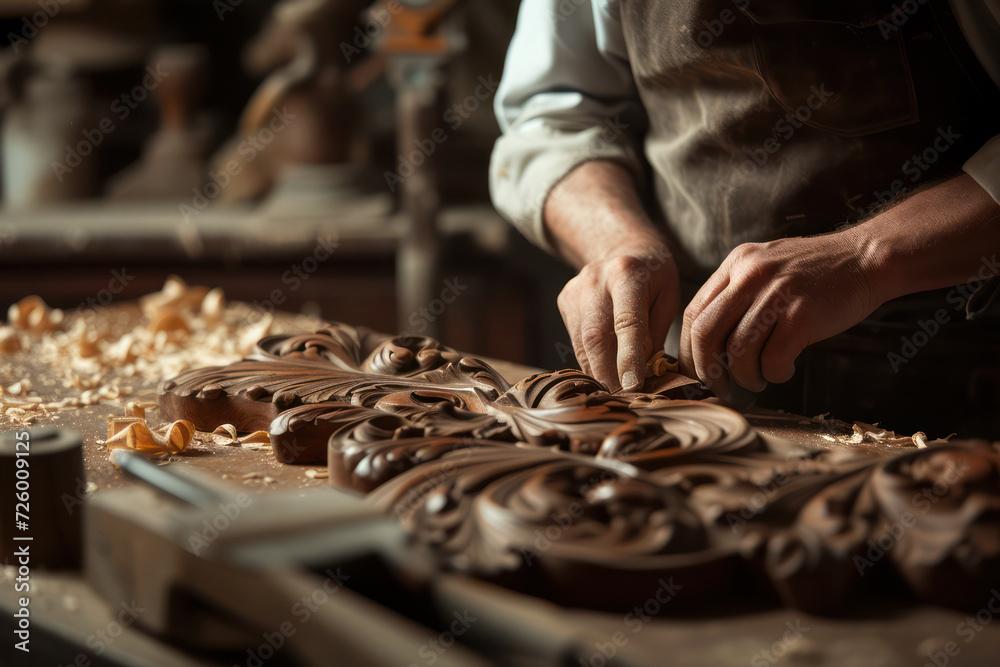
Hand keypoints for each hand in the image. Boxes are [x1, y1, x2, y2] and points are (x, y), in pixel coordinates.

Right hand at [558, 237, 678, 390]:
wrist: (621, 247)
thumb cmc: (654, 277)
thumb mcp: (668, 297)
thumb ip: (656, 332)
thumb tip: (646, 374)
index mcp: (627, 274)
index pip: (627, 322)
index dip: (629, 357)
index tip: (633, 385)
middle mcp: (595, 279)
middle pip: (596, 337)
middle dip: (608, 373)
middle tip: (623, 398)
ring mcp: (575, 289)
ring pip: (582, 343)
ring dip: (598, 371)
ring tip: (615, 389)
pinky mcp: (564, 300)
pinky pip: (576, 339)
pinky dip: (590, 359)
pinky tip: (604, 367)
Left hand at [679, 229, 883, 399]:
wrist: (868, 257)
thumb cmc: (816, 272)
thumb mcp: (767, 267)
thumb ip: (738, 294)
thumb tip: (708, 345)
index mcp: (736, 264)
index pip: (694, 312)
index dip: (689, 349)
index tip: (696, 370)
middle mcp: (750, 275)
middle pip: (705, 333)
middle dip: (707, 369)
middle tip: (718, 387)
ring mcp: (776, 293)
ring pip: (738, 351)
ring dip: (745, 376)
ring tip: (759, 379)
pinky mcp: (802, 314)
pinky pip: (773, 359)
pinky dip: (775, 373)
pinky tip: (784, 370)